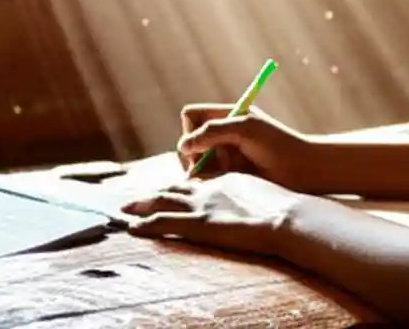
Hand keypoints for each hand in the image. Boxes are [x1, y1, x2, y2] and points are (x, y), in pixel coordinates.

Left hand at [121, 173, 305, 255]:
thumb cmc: (282, 209)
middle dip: (154, 192)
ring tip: (124, 209)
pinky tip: (132, 228)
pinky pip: (162, 222)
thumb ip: (248, 196)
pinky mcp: (196, 223)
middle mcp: (207, 190)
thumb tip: (249, 202)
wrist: (284, 217)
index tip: (170, 189)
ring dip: (141, 205)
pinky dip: (145, 224)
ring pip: (161, 201)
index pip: (196, 181)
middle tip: (137, 197)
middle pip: (173, 188)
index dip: (180, 185)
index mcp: (225, 181)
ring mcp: (200, 206)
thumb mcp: (261, 194)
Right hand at [178, 104, 315, 190]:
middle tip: (214, 166)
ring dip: (203, 171)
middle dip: (194, 156)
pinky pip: (206, 180)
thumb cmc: (278, 144)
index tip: (204, 144)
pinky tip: (229, 185)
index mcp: (226, 116)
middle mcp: (222, 135)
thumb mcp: (245, 129)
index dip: (191, 130)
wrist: (303, 171)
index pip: (191, 116)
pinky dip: (210, 183)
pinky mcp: (228, 177)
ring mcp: (224, 157)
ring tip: (227, 175)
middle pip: (188, 142)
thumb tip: (183, 146)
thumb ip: (212, 132)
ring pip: (194, 164)